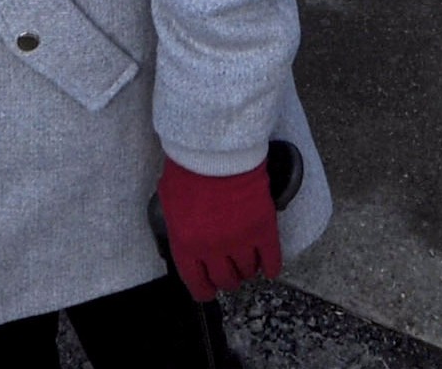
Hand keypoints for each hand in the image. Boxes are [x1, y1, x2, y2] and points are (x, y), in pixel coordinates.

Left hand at [159, 158, 282, 300]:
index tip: (208, 291)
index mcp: (186, 245)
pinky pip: (271, 259)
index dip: (204, 290)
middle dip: (227, 279)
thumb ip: (178, 227)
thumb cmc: (188, 169)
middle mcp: (213, 250)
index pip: (196, 282)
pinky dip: (272, 267)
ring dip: (247, 271)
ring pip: (248, 271)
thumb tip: (185, 240)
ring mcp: (240, 241)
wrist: (215, 150)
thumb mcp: (170, 203)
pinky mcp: (263, 229)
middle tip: (230, 271)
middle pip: (225, 279)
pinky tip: (270, 269)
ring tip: (247, 263)